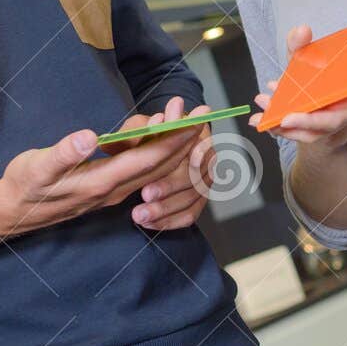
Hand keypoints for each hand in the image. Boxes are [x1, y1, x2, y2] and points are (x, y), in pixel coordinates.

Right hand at [0, 101, 206, 237]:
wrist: (13, 213)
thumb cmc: (24, 185)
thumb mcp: (37, 166)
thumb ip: (63, 153)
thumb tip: (88, 137)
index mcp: (101, 181)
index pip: (148, 159)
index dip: (174, 139)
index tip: (193, 119)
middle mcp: (114, 189)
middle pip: (159, 163)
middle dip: (184, 138)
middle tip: (203, 113)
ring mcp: (113, 191)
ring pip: (153, 168)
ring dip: (174, 145)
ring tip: (189, 120)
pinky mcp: (108, 188)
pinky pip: (142, 170)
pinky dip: (158, 152)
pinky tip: (162, 137)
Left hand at [132, 98, 216, 230]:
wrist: (153, 148)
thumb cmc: (146, 134)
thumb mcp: (139, 126)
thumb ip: (144, 127)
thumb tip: (157, 121)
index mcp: (199, 135)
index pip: (200, 149)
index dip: (185, 160)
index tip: (167, 168)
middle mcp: (207, 159)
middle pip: (195, 177)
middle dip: (169, 187)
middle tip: (145, 194)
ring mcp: (205, 181)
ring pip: (190, 199)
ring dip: (164, 209)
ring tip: (138, 215)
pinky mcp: (198, 199)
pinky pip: (189, 215)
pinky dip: (169, 221)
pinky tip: (148, 223)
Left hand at [250, 25, 346, 146]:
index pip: (332, 119)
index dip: (310, 121)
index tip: (289, 117)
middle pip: (314, 127)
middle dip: (286, 126)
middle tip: (260, 119)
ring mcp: (344, 102)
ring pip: (310, 118)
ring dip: (286, 116)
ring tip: (261, 107)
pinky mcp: (340, 94)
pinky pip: (313, 104)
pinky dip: (294, 100)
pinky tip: (277, 88)